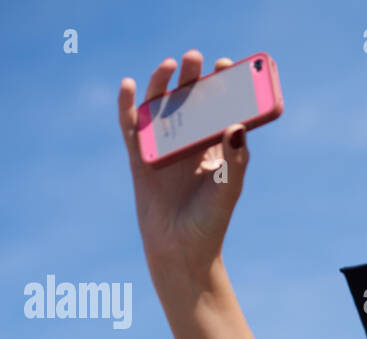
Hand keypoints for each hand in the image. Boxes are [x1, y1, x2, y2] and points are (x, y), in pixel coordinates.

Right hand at [117, 51, 248, 282]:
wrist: (182, 251)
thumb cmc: (211, 221)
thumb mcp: (229, 188)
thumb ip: (236, 157)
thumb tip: (238, 125)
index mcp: (215, 147)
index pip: (219, 109)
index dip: (222, 86)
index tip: (226, 66)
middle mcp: (189, 143)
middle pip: (189, 102)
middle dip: (192, 78)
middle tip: (194, 58)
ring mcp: (163, 149)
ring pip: (160, 109)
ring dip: (162, 84)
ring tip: (169, 64)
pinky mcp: (140, 159)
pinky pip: (131, 128)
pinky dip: (128, 106)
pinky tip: (130, 86)